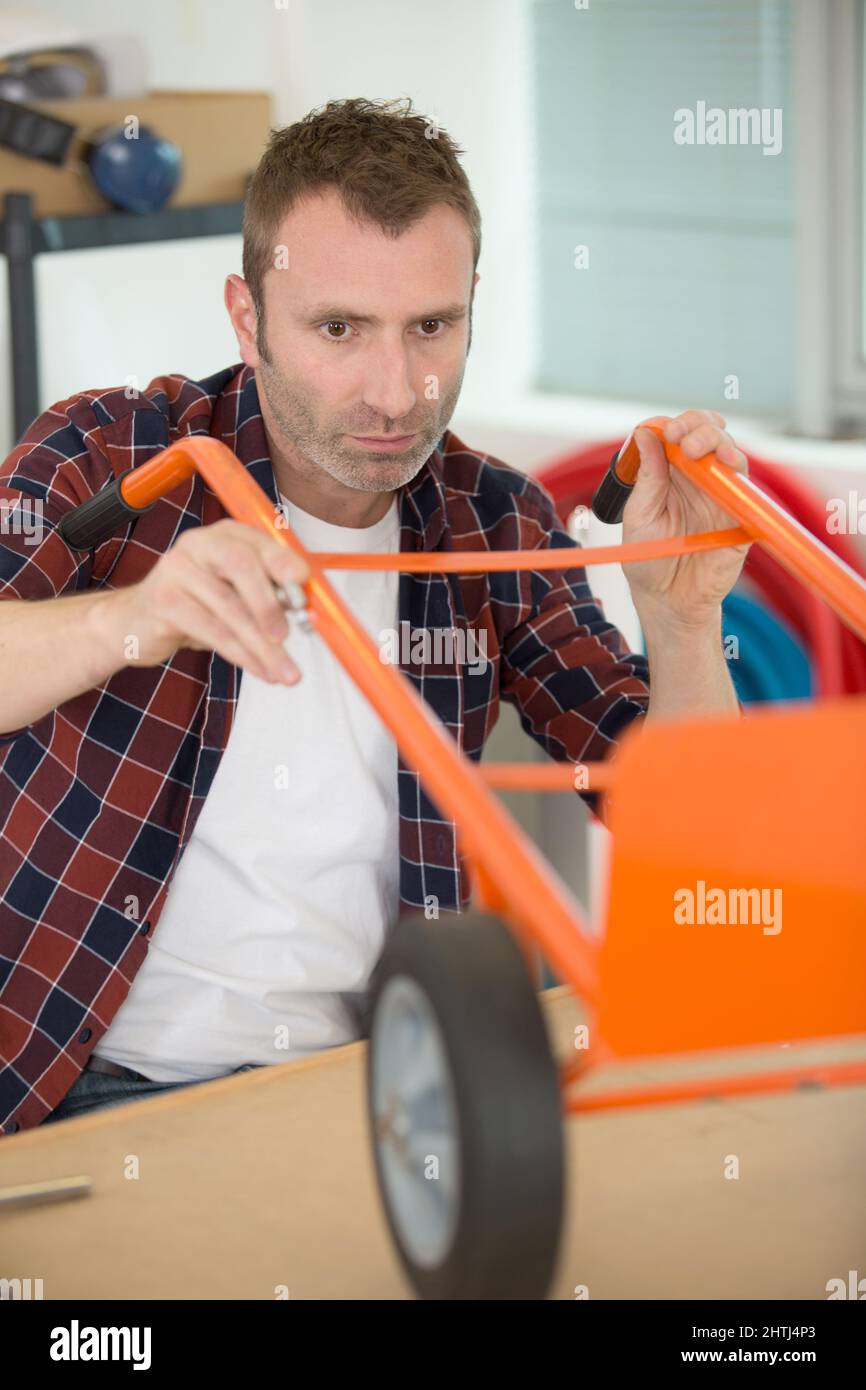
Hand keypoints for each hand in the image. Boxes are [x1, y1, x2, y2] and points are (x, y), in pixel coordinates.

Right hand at [110, 519, 309, 681]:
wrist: (134, 622)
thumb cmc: (195, 605)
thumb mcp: (235, 593)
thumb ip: (269, 593)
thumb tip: (309, 610)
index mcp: (224, 535)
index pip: (259, 541)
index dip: (283, 562)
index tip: (305, 586)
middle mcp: (199, 544)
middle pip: (241, 565)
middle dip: (269, 603)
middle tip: (288, 636)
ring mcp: (177, 570)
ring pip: (228, 608)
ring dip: (262, 646)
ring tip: (285, 672)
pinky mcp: (164, 602)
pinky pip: (211, 631)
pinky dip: (241, 655)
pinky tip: (260, 670)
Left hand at [621, 409, 750, 629]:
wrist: (669, 600)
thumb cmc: (650, 560)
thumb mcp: (640, 515)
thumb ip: (647, 476)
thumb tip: (645, 434)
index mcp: (671, 474)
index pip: (680, 434)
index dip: (676, 425)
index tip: (667, 431)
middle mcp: (699, 479)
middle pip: (709, 435)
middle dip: (698, 426)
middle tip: (683, 439)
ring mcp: (721, 495)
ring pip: (730, 454)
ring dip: (718, 442)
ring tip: (698, 448)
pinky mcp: (740, 515)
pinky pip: (746, 487)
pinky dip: (739, 471)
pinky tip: (726, 465)